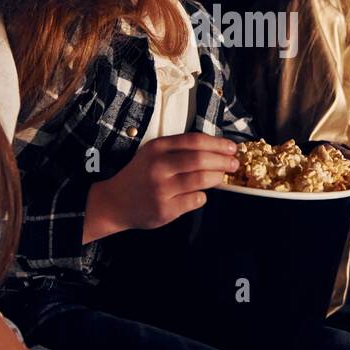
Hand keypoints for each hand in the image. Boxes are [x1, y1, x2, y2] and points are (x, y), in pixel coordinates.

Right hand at [84, 133, 238, 240]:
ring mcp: (161, 189)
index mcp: (157, 148)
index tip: (232, 147)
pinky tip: (200, 194)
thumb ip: (179, 149)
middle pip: (201, 159)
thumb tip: (217, 149)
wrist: (115, 202)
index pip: (194, 140)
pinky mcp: (165, 209)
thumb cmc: (141, 175)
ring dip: (218, 178)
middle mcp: (158, 166)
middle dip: (223, 160)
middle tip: (234, 163)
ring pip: (201, 180)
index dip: (218, 143)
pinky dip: (203, 196)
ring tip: (222, 177)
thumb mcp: (153, 153)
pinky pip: (195, 200)